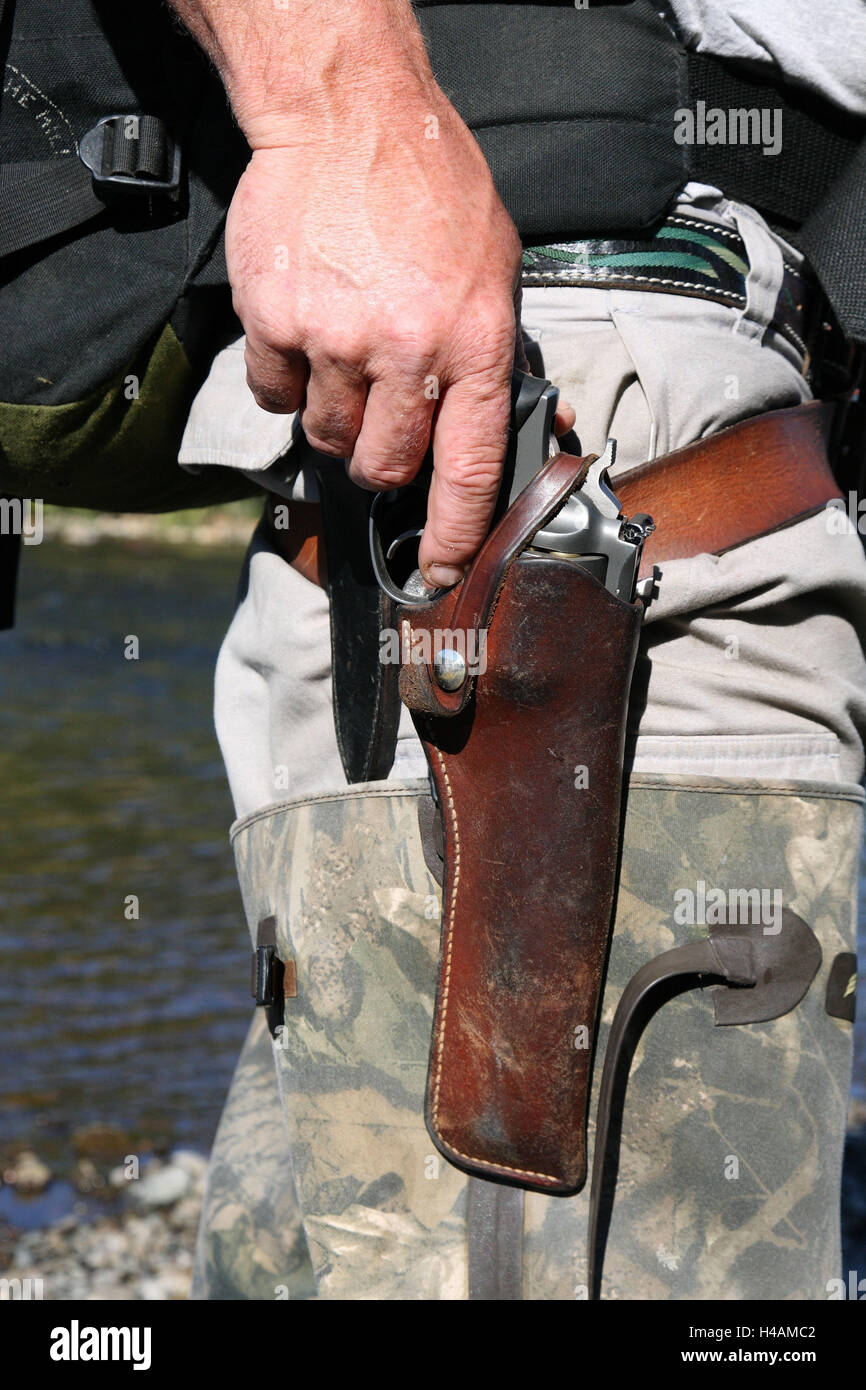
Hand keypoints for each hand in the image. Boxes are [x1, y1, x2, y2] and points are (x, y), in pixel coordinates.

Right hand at [225, 81, 522, 587]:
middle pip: (383, 466)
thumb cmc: (429, 186)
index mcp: (474, 342)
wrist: (346, 112)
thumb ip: (493, 353)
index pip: (468, 467)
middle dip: (381, 462)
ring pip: (326, 434)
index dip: (455, 530)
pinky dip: (283, 376)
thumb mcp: (495, 268)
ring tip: (344, 351)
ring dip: (334, 413)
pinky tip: (303, 328)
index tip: (443, 565)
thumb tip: (508, 426)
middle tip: (381, 423)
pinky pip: (271, 392)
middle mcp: (406, 349)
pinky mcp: (273, 321)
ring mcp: (335, 337)